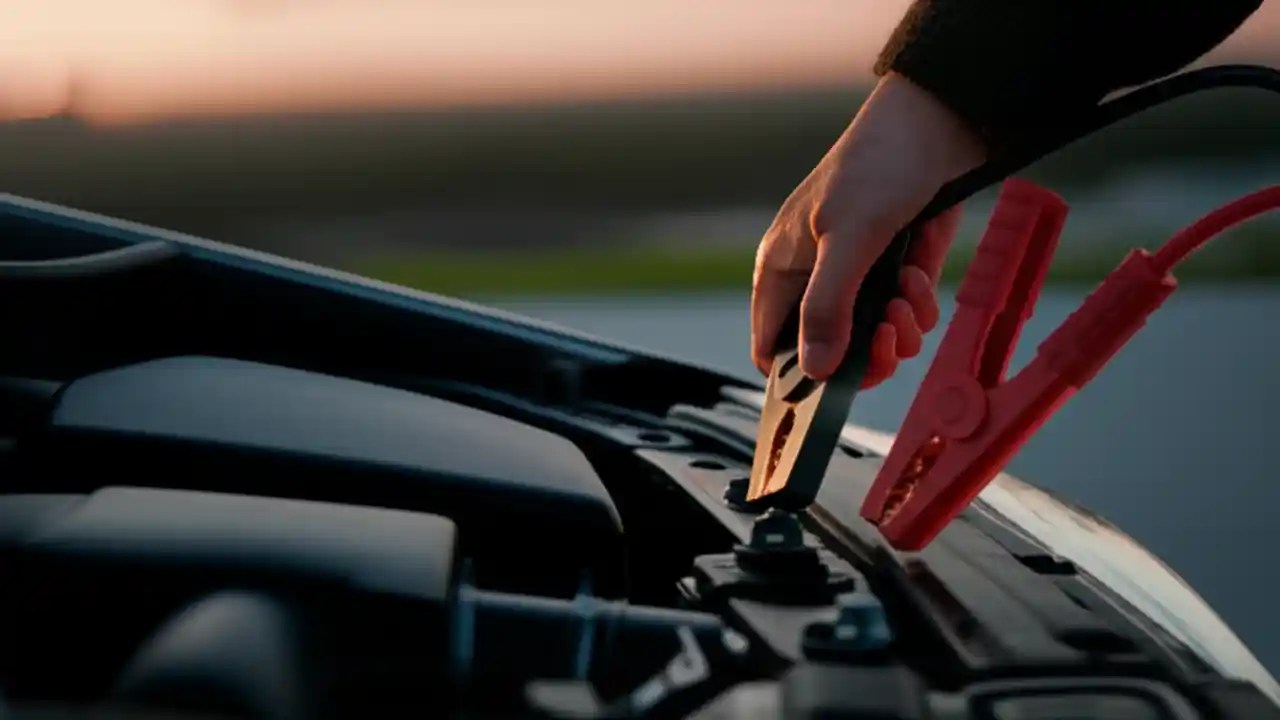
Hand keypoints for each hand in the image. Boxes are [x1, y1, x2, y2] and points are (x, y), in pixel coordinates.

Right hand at [751, 72, 985, 384]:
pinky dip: (918, 309)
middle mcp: (816, 280)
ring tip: (906, 296)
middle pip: (828, 355)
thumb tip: (814, 371)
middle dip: (863, 354)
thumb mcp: (846, 239)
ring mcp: (859, 279)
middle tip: (886, 339)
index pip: (771, 347)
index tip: (834, 384)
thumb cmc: (877, 167)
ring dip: (897, 331)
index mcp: (782, 269)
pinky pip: (904, 320)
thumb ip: (826, 307)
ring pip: (872, 343)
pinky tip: (919, 278)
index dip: (797, 374)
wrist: (939, 125)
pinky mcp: (897, 275)